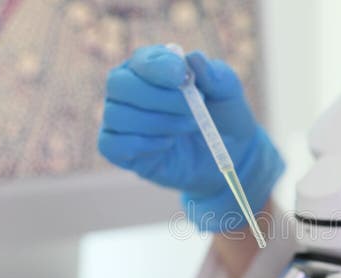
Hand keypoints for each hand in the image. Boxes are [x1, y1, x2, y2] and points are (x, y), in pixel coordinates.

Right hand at [98, 45, 283, 231]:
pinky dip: (142, 145)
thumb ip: (214, 75)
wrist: (228, 157)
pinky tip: (167, 145)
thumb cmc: (224, 116)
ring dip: (158, 122)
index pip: (140, 60)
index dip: (157, 67)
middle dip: (157, 97)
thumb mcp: (228, 92)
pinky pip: (112, 145)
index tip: (181, 76)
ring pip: (117, 115)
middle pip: (118, 84)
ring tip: (189, 126)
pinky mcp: (121, 151)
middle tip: (191, 109)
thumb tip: (193, 58)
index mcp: (151, 67)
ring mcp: (121, 121)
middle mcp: (128, 90)